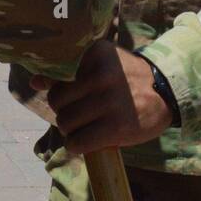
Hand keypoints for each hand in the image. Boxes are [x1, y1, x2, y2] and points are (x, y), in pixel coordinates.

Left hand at [30, 42, 173, 154]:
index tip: (70, 93)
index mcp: (94, 54)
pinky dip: (76, 146)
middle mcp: (101, 75)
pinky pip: (79, 142)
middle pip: (57, 100)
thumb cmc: (125, 77)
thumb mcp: (99, 64)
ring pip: (65, 122)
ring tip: (83, 127)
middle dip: (63, 110)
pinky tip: (83, 142)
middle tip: (77, 113)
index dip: (58, 88)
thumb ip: (67, 70)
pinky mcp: (116, 127)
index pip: (56, 74)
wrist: (166, 92)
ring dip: (70, 129)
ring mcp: (109, 101)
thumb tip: (35, 81)